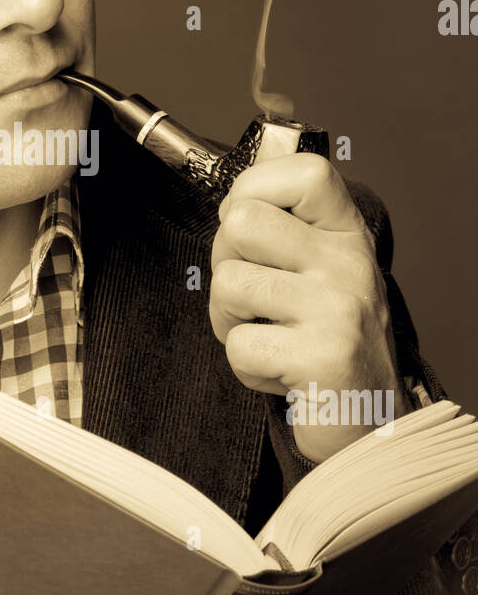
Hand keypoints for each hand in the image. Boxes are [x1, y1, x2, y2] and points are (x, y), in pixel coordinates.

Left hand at [209, 154, 407, 462]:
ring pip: (228, 284)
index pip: (303, 172)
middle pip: (240, 223)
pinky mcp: (321, 355)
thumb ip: (285, 230)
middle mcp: (348, 263)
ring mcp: (336, 307)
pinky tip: (279, 372)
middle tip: (253, 298)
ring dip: (230, 322)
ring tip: (267, 338)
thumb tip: (235, 191)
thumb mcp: (320, 273)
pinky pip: (238, 344)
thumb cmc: (329, 344)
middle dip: (225, 265)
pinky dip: (245, 367)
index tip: (249, 228)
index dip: (254, 189)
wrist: (369, 423)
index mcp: (347, 236)